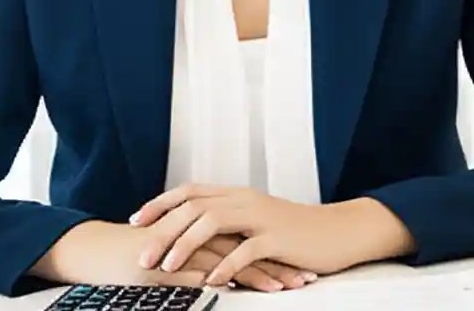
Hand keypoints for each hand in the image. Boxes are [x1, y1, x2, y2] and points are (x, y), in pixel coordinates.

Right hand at [30, 221, 310, 292]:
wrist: (96, 251)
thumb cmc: (136, 257)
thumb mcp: (177, 258)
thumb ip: (202, 260)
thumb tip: (231, 276)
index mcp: (204, 229)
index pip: (249, 240)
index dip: (275, 254)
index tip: (302, 267)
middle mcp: (197, 234)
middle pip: (247, 248)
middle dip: (278, 264)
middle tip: (306, 278)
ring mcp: (182, 247)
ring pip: (228, 259)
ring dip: (258, 274)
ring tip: (284, 287)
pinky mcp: (165, 261)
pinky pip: (196, 270)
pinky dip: (219, 279)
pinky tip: (236, 288)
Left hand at [130, 185, 415, 286]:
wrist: (338, 232)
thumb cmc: (294, 233)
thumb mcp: (256, 222)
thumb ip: (228, 223)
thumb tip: (194, 235)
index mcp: (237, 195)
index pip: (190, 191)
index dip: (161, 204)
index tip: (135, 221)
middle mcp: (245, 200)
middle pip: (194, 207)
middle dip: (163, 230)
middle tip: (142, 256)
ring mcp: (261, 217)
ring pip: (213, 222)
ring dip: (185, 245)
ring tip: (166, 267)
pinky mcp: (278, 238)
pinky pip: (246, 250)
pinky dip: (225, 266)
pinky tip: (210, 282)